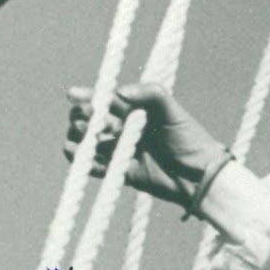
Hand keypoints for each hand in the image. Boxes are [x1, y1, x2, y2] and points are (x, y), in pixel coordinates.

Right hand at [64, 80, 227, 207]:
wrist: (198, 176)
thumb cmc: (189, 138)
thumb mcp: (172, 110)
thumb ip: (150, 93)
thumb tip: (118, 92)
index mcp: (135, 110)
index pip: (105, 100)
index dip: (86, 96)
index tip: (71, 95)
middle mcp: (124, 129)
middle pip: (90, 120)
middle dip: (83, 118)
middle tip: (95, 123)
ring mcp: (120, 150)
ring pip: (86, 143)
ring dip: (79, 140)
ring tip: (90, 139)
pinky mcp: (120, 172)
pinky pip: (93, 167)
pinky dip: (85, 163)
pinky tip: (89, 160)